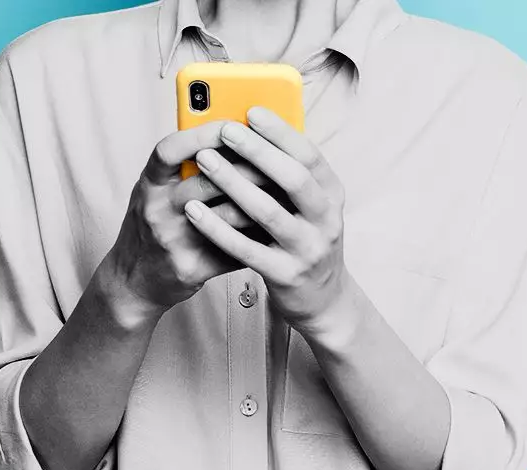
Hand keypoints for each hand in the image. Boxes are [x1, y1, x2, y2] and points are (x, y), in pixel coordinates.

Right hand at [99, 121, 288, 324]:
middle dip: (247, 168)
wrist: (134, 279)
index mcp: (149, 183)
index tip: (235, 123)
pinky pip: (231, 250)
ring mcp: (171, 241)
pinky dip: (255, 237)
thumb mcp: (159, 190)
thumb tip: (239, 137)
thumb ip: (188, 167)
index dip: (202, 133)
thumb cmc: (156, 224)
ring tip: (285, 193)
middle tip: (278, 160)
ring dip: (259, 203)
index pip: (171, 150)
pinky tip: (275, 228)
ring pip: (224, 217)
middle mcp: (155, 209)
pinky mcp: (189, 268)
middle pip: (205, 181)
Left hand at [180, 105, 349, 335]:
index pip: (310, 155)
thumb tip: (248, 133)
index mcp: (332, 195)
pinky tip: (193, 211)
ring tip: (204, 161)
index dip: (281, 132)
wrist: (322, 302)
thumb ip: (286, 176)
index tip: (252, 110)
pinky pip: (246, 249)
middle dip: (257, 150)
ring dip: (233, 183)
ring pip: (268, 211)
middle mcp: (327, 220)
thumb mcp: (309, 206)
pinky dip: (218, 228)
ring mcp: (308, 250)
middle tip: (224, 130)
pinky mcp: (285, 275)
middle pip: (293, 178)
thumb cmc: (304, 242)